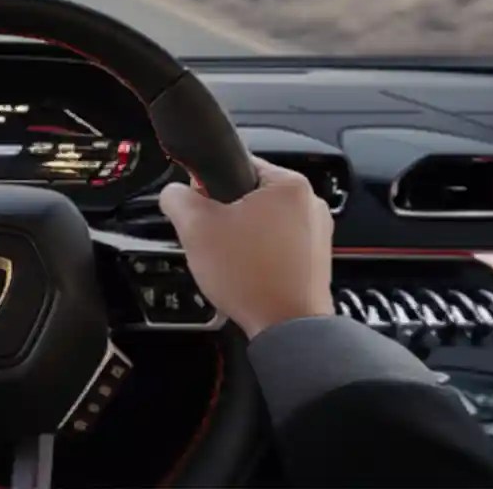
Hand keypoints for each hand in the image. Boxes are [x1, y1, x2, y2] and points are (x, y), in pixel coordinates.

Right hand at [158, 156, 333, 338]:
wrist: (287, 327)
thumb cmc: (249, 275)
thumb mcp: (195, 228)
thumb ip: (177, 198)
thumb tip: (174, 193)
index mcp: (288, 183)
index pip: (236, 165)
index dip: (208, 186)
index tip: (199, 210)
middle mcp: (311, 203)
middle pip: (249, 197)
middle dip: (225, 217)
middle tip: (211, 240)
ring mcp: (318, 233)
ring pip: (263, 224)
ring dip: (242, 238)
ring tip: (230, 262)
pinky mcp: (316, 260)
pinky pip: (278, 247)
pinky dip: (260, 257)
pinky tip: (248, 274)